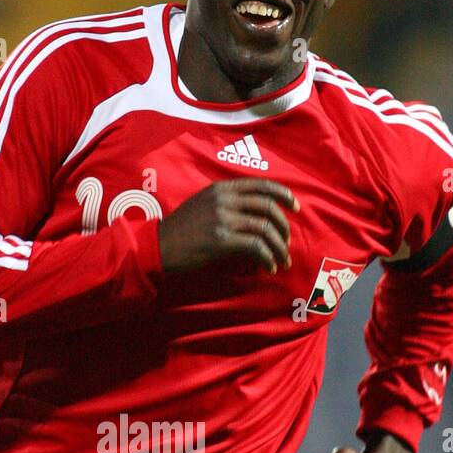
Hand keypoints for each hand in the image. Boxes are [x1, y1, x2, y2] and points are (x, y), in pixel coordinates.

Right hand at [158, 179, 298, 274]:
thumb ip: (226, 204)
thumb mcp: (202, 205)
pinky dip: (267, 258)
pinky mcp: (221, 240)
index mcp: (222, 188)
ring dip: (278, 247)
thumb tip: (254, 216)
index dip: (283, 195)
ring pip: (265, 228)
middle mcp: (224, 199)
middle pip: (268, 207)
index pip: (262, 185)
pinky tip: (268, 267)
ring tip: (282, 261)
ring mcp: (223, 218)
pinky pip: (255, 247)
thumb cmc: (180, 230)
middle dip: (284, 227)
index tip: (296, 208)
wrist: (157, 247)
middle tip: (287, 243)